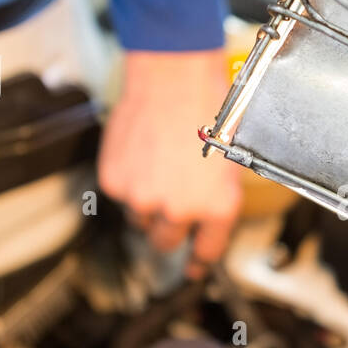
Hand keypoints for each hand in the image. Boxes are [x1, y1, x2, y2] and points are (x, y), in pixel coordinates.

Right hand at [98, 49, 241, 276]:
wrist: (173, 78)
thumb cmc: (209, 108)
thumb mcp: (230, 160)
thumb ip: (217, 195)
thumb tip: (208, 214)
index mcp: (217, 207)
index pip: (206, 251)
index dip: (198, 263)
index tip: (192, 269)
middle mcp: (180, 209)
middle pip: (166, 241)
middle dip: (168, 228)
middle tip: (169, 202)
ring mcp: (144, 198)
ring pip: (140, 218)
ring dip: (146, 203)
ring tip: (156, 167)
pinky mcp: (116, 183)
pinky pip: (120, 195)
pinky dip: (127, 181)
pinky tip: (141, 155)